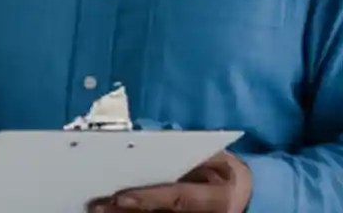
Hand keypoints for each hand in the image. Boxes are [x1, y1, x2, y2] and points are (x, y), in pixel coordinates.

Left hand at [84, 152, 251, 212]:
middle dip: (126, 211)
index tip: (120, 197)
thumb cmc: (226, 172)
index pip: (178, 199)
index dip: (148, 198)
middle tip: (98, 205)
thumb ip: (191, 152)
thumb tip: (150, 137)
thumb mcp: (218, 158)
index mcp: (216, 199)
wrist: (245, 196)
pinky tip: (112, 211)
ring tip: (98, 209)